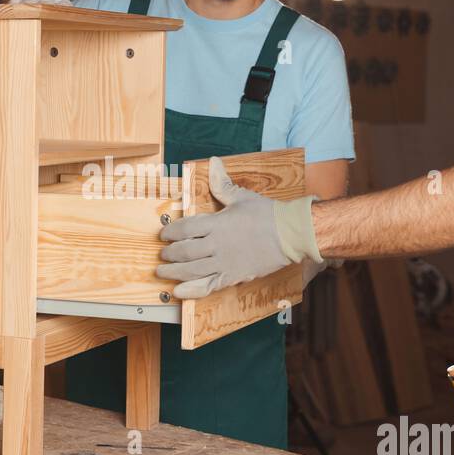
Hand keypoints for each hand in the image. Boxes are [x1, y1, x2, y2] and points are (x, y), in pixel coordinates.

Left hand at [155, 156, 320, 298]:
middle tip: (162, 255)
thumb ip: (222, 183)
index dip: (170, 232)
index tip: (164, 235)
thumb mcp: (242, 196)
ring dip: (173, 272)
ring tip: (162, 272)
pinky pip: (208, 286)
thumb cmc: (268, 214)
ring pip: (191, 270)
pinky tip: (179, 291)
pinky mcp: (233, 276)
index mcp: (216, 223)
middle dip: (169, 254)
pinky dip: (191, 290)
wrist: (291, 234)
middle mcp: (217, 245)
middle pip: (184, 252)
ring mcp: (224, 262)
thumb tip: (213, 163)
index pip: (184, 228)